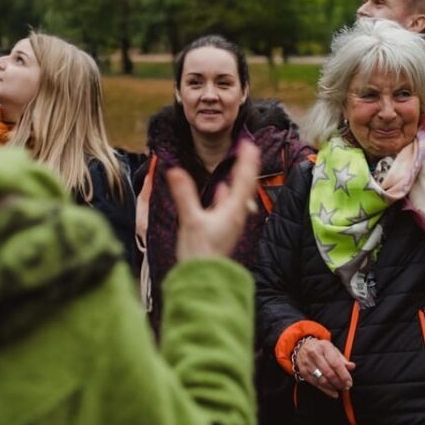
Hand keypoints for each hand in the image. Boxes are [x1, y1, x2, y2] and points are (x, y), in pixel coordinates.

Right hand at [167, 141, 260, 260]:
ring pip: (237, 195)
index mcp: (232, 210)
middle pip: (244, 185)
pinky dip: (226, 194)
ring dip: (238, 178)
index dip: (247, 161)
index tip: (249, 143)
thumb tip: (175, 171)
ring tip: (239, 164)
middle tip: (249, 148)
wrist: (203, 280)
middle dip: (246, 166)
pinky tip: (221, 190)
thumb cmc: (200, 253)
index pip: (243, 179)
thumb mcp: (191, 221)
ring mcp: (230, 223)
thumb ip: (184, 195)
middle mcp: (235, 215)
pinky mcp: (223, 230)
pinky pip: (228, 206)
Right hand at [296, 338, 355, 398]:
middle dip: (339, 382)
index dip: (343, 374)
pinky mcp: (303, 372)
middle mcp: (314, 354)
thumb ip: (342, 359)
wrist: (303, 347)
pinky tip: (333, 393)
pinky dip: (326, 390)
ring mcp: (307, 363)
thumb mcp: (333, 350)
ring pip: (322, 380)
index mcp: (324, 347)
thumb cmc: (322, 349)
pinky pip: (316, 384)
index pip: (335, 363)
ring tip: (340, 389)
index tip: (349, 382)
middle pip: (328, 373)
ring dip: (333, 387)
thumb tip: (352, 367)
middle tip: (346, 387)